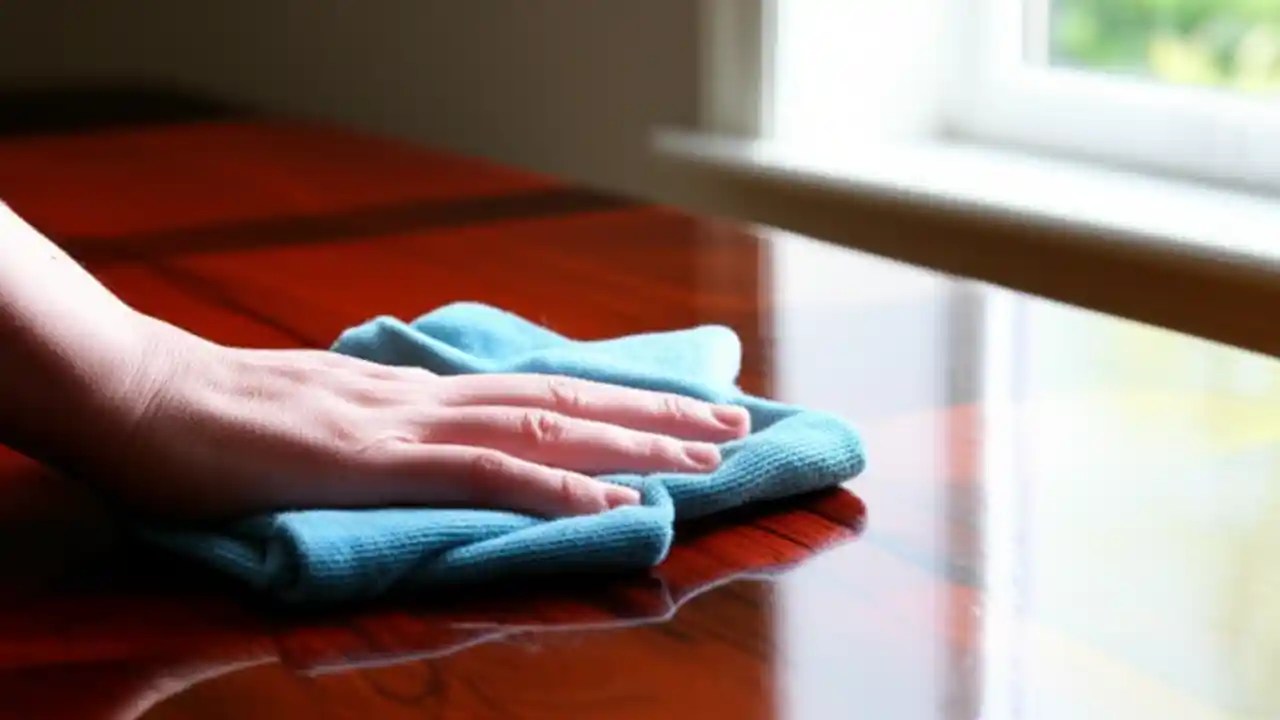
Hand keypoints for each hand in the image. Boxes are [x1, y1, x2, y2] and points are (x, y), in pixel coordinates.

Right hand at [95, 317, 750, 518]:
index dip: (610, 400)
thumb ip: (382, 424)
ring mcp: (406, 426)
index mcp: (416, 393)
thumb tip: (429, 434)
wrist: (141, 399)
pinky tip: (613, 497)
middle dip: (654, 415)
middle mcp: (427, 399)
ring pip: (545, 423)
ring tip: (706, 454)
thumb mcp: (321, 415)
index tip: (675, 410)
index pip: (534, 390)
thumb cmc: (220, 417)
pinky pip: (484, 470)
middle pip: (563, 398)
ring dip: (632, 439)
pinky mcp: (376, 462)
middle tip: (732, 425)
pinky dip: (557, 480)